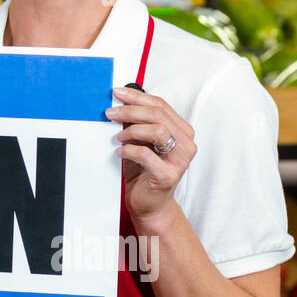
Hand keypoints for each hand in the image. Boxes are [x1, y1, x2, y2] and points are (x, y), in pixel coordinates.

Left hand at [106, 86, 195, 224]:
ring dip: (132, 130)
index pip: (161, 105)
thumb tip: (120, 102)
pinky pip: (146, 154)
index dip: (137, 96)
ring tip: (119, 137)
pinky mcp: (168, 175)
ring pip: (157, 131)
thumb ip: (138, 123)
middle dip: (131, 110)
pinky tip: (120, 153)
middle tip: (111, 113)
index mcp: (182, 131)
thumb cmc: (145, 171)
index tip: (117, 93)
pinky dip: (129, 150)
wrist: (149, 204)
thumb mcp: (141, 141)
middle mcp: (186, 144)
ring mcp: (180, 160)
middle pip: (158, 115)